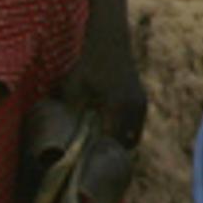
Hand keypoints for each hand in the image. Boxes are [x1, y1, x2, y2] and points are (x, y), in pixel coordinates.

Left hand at [62, 33, 148, 152]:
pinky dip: (125, 131)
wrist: (109, 41)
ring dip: (119, 142)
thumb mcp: (74, 88)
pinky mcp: (142, 101)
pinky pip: (136, 126)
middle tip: (94, 157)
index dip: (99, 154)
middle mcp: (134, 107)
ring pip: (134, 136)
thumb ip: (70, 111)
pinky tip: (109, 130)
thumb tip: (60, 130)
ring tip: (101, 145)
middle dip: (111, 152)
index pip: (111, 142)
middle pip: (126, 144)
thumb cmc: (88, 64)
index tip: (88, 161)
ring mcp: (141, 104)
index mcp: (117, 106)